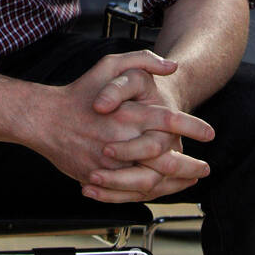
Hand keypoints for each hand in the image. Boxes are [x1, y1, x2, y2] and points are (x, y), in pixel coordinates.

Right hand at [28, 51, 213, 203]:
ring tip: (190, 180)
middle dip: (190, 164)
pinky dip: (151, 193)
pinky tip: (163, 189)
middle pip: (164, 158)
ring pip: (150, 180)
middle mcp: (120, 139)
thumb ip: (142, 60)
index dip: (192, 127)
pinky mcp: (99, 179)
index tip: (209, 132)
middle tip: (205, 166)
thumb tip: (172, 66)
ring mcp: (109, 163)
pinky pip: (130, 192)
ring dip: (175, 183)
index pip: (168, 121)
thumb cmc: (81, 91)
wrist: (46, 119)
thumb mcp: (109, 65)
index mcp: (127, 112)